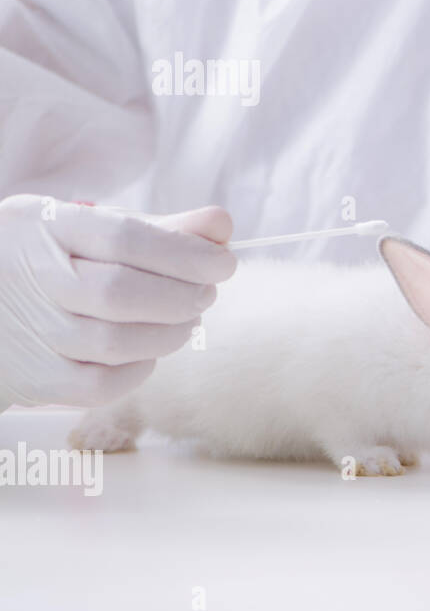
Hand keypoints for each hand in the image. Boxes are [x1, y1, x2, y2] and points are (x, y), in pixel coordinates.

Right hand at [0, 195, 235, 407]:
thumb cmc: (52, 263)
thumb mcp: (90, 230)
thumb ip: (159, 228)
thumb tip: (222, 223)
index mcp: (39, 224)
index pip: (125, 237)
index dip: (186, 253)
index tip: (224, 263)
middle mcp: (25, 276)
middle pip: (119, 293)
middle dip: (181, 297)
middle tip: (205, 295)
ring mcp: (25, 331)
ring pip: (113, 343)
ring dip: (169, 334)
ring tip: (186, 322)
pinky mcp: (30, 378)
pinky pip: (98, 386)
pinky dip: (138, 370)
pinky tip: (149, 352)